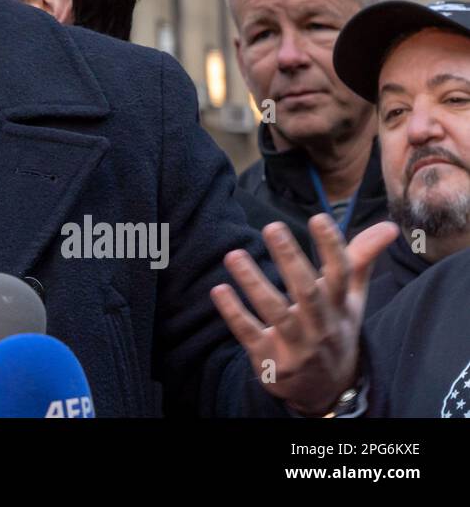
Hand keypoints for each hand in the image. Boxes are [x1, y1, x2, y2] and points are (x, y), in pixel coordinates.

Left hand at [210, 215, 398, 415]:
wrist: (326, 391)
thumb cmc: (335, 330)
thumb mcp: (353, 300)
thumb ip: (362, 259)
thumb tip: (390, 227)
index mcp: (341, 307)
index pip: (342, 274)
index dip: (333, 247)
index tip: (319, 218)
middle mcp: (321, 326)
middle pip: (307, 291)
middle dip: (291, 260)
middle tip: (272, 227)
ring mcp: (296, 345)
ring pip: (276, 312)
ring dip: (254, 283)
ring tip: (233, 255)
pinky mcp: (270, 360)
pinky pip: (250, 334)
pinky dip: (234, 313)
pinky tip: (219, 290)